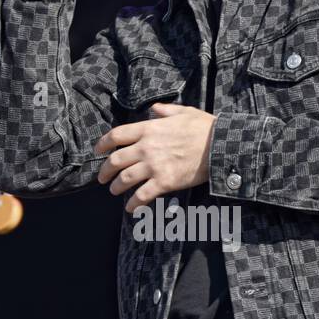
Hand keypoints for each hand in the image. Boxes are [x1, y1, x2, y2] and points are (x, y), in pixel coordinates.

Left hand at [94, 102, 215, 212]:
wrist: (221, 145)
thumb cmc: (204, 127)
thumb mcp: (183, 111)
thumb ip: (165, 111)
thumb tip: (155, 109)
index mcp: (148, 129)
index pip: (116, 136)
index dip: (103, 144)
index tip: (98, 151)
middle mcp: (146, 147)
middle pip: (116, 160)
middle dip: (105, 170)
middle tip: (102, 178)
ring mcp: (154, 165)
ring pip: (125, 178)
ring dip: (116, 187)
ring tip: (114, 191)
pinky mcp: (165, 182)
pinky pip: (142, 195)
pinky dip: (133, 204)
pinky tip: (130, 208)